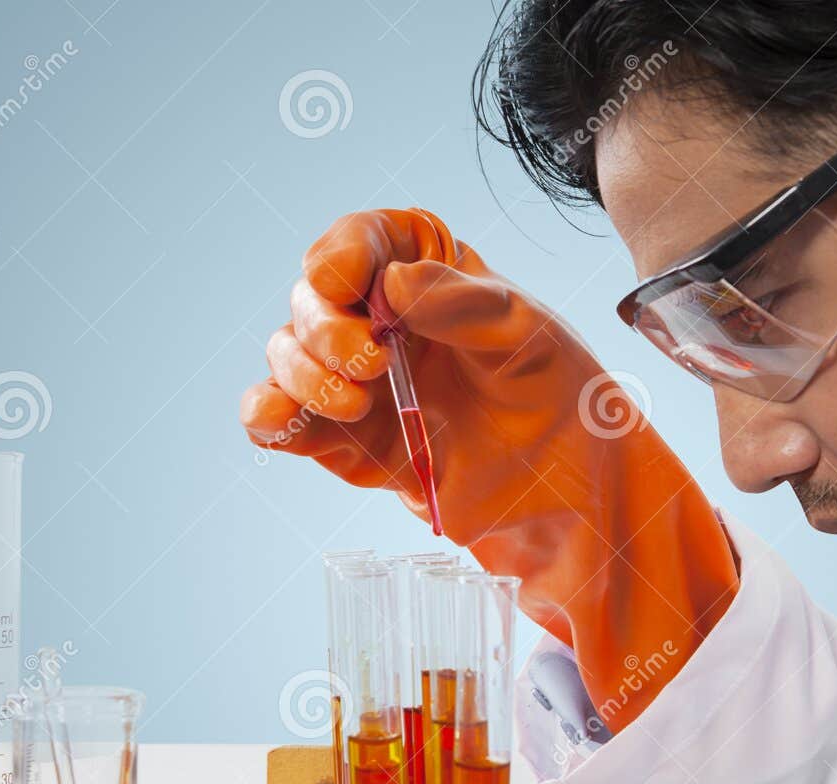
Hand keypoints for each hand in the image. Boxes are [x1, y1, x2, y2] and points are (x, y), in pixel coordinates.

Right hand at [242, 208, 738, 729]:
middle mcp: (378, 317)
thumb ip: (464, 304)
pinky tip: (279, 420)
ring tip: (359, 403)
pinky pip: (281, 422)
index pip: (364, 239)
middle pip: (312, 300)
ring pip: (287, 356)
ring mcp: (355, 379)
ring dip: (304, 376)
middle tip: (375, 364)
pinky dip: (270, 419)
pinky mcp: (345, 438)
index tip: (343, 284)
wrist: (566, 489)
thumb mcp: (528, 336)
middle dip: (327, 330)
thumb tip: (395, 284)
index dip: (341, 255)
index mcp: (426, 269)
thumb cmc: (556, 395)